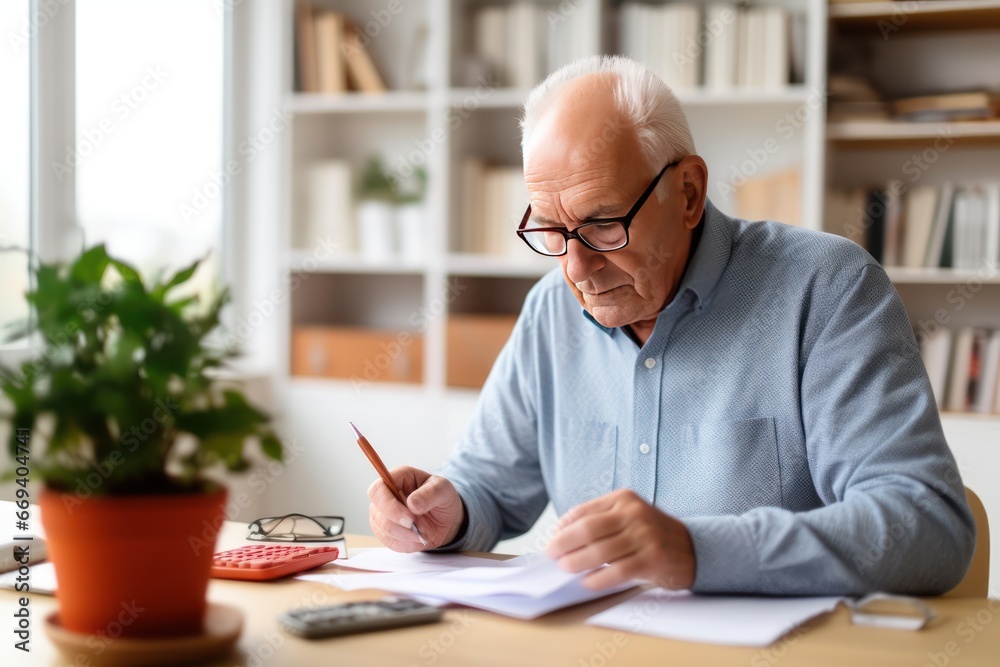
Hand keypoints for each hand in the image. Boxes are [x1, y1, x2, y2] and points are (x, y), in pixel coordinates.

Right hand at [368, 466, 464, 552]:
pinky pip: (389, 542)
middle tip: (418, 529)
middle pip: (376, 511)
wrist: (446, 519)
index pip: (377, 489)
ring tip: (423, 533)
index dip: (388, 505)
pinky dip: (407, 543)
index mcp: (398, 478)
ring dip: (405, 535)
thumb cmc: (442, 498)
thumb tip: (412, 504)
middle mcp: (385, 495)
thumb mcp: (444, 491)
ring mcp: (382, 514)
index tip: (410, 518)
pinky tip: (418, 538)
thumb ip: (430, 494)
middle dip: (398, 524)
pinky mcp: (385, 532)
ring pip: (382, 529)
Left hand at [545, 489, 695, 589]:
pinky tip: (588, 582)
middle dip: (564, 544)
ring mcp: (645, 536)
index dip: (563, 527)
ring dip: (576, 562)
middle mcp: (634, 514)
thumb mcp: (628, 517)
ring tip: (565, 568)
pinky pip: (616, 571)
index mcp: (624, 499)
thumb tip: (562, 533)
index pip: (584, 511)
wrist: (692, 549)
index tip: (551, 539)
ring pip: (599, 551)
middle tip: (551, 555)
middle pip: (588, 529)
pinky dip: (598, 578)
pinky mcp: (652, 559)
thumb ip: (600, 520)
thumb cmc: (651, 534)